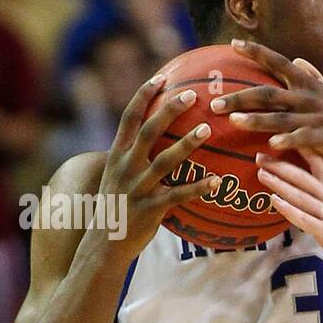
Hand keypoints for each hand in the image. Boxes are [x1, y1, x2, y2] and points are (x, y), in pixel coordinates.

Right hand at [89, 74, 219, 265]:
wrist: (104, 244)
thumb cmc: (118, 208)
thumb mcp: (118, 177)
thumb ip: (134, 158)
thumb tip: (155, 140)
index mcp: (117, 155)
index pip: (128, 118)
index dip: (143, 96)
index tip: (160, 77)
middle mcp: (125, 167)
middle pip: (148, 131)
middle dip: (169, 110)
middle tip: (193, 94)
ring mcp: (137, 188)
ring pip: (164, 160)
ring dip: (187, 143)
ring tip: (207, 129)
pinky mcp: (150, 209)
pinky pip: (178, 196)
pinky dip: (198, 188)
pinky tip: (217, 182)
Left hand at [210, 37, 322, 173]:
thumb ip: (314, 78)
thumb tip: (299, 61)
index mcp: (309, 85)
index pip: (280, 63)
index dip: (258, 52)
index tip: (235, 45)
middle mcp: (310, 97)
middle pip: (269, 92)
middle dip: (240, 96)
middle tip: (214, 102)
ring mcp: (318, 117)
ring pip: (281, 116)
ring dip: (256, 118)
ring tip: (233, 120)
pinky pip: (303, 138)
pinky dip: (288, 140)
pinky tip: (271, 145)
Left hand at [257, 150, 322, 276]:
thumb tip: (313, 193)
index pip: (319, 163)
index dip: (302, 148)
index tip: (284, 136)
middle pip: (303, 177)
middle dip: (280, 165)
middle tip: (260, 156)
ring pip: (300, 195)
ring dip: (279, 183)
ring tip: (261, 173)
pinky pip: (304, 218)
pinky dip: (288, 208)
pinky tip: (274, 201)